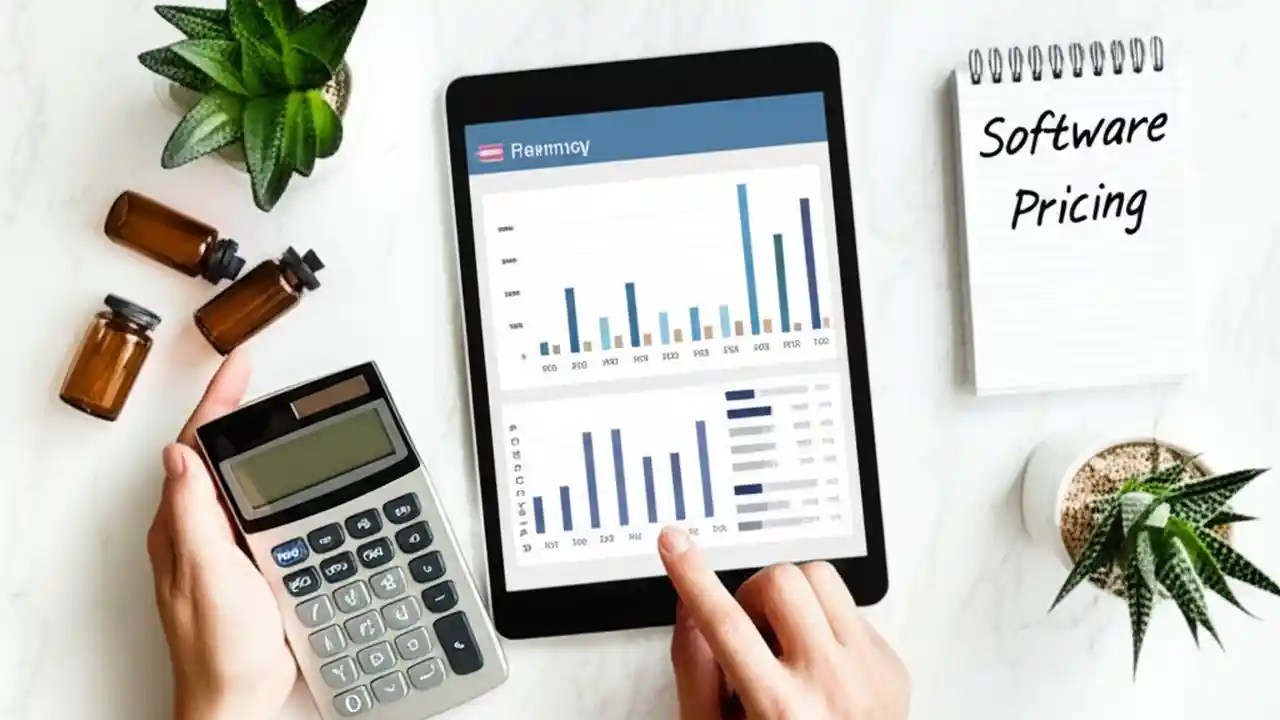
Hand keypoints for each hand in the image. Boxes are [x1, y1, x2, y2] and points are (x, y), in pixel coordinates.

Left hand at [147, 352, 296, 719]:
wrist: (238, 697)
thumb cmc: (219, 647)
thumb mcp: (205, 572)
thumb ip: (192, 513)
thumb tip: (177, 454)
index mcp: (182, 524)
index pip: (195, 446)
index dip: (218, 401)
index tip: (239, 365)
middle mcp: (197, 530)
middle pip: (215, 456)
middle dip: (234, 413)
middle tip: (255, 379)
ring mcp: (222, 547)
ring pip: (240, 481)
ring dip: (256, 446)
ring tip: (272, 415)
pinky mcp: (248, 564)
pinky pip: (261, 510)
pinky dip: (276, 484)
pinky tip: (291, 479)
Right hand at [659, 527, 908, 719]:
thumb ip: (696, 672)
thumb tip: (690, 606)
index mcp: (781, 711)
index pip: (725, 624)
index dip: (692, 576)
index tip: (673, 542)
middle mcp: (832, 687)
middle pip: (779, 583)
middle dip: (753, 595)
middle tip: (751, 635)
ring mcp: (870, 673)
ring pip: (820, 577)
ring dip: (792, 599)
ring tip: (784, 642)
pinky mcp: (892, 663)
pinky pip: (849, 604)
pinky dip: (823, 621)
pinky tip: (816, 661)